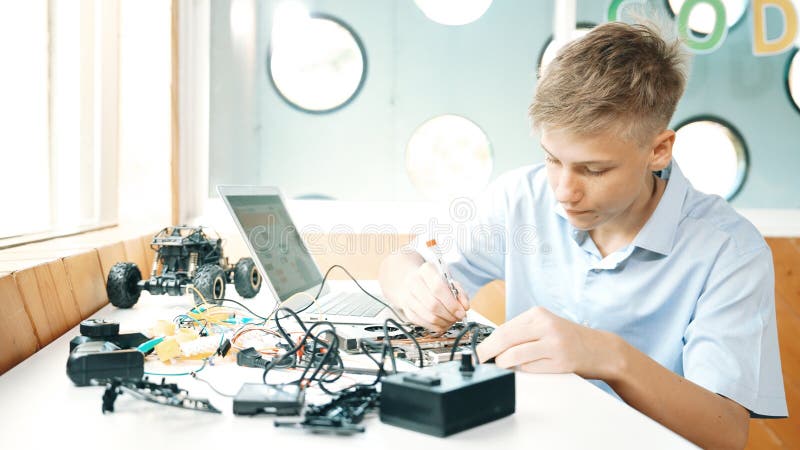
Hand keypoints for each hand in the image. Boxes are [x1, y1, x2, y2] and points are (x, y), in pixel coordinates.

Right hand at [398, 262, 469, 332]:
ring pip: (429, 316)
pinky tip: (443, 323)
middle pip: (432, 304)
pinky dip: (437, 326)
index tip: (462, 311)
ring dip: (444, 322)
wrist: (414, 283)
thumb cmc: (435, 282)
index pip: (438, 287)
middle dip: (449, 314)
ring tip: (452, 320)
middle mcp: (413, 282)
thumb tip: (464, 307)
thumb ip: (459, 293)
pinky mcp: (407, 311)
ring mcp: (408, 297)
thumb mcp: (450, 281)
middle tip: (458, 317)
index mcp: (426, 270)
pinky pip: (424, 323)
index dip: (452, 303)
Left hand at [476, 306, 616, 379]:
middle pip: (505, 339)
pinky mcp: (560, 362)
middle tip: (479, 361)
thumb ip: (522, 332)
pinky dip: (522, 371)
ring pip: (514, 355)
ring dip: (503, 364)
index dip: (486, 342)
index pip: (503, 328)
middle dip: (487, 352)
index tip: (477, 351)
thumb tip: (492, 346)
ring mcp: (554, 343)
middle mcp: (546, 325)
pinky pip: (530, 368)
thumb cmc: (569, 339)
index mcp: (538, 314)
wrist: (601, 349)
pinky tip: (526, 368)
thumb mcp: (545, 326)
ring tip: (501, 366)